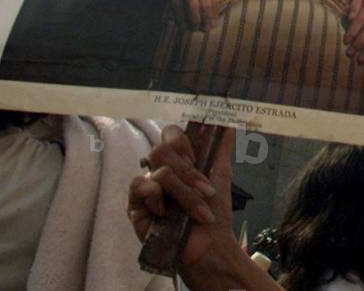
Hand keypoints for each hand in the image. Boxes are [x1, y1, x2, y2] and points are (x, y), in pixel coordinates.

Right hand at [127, 125, 235, 269]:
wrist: (209, 244)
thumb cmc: (215, 211)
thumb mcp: (221, 173)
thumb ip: (221, 145)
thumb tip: (228, 118)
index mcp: (179, 160)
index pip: (171, 134)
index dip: (184, 143)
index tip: (197, 159)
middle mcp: (160, 169)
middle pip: (162, 149)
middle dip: (189, 172)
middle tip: (204, 190)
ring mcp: (146, 186)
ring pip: (159, 170)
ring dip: (184, 192)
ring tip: (198, 210)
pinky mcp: (135, 204)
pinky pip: (141, 185)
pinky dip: (159, 198)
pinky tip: (167, 213)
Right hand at [159, 0, 222, 30]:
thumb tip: (219, 4)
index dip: (215, 14)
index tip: (213, 23)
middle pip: (207, 5)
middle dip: (207, 20)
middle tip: (205, 29)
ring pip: (195, 8)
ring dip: (195, 21)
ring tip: (194, 28)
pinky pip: (179, 8)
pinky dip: (181, 19)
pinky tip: (182, 25)